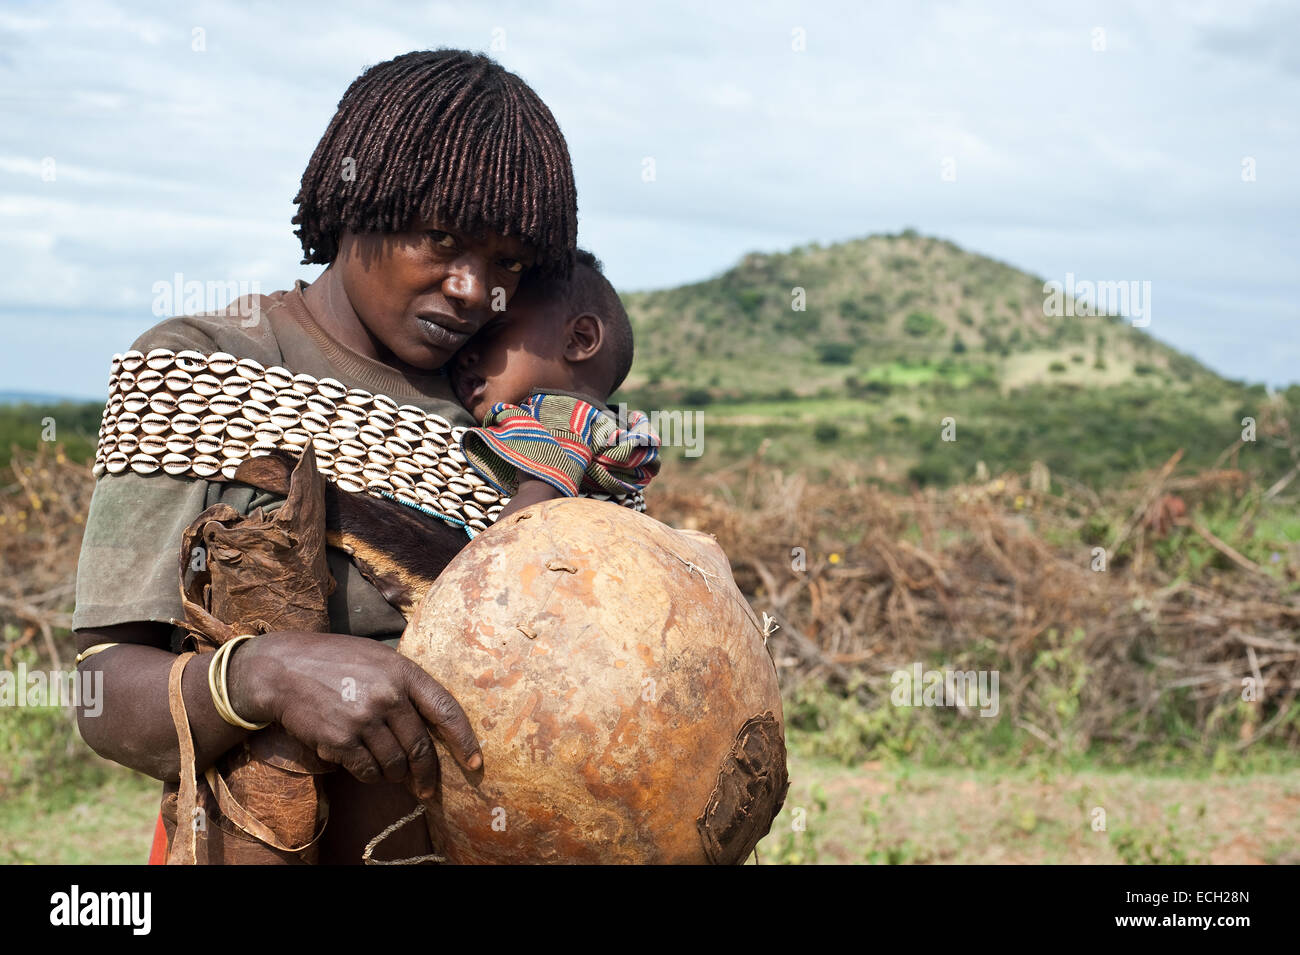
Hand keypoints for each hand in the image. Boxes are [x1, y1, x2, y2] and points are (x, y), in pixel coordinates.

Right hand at [226, 630, 480, 800]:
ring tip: (391, 773)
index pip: (446, 710)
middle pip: (421, 747)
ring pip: (395, 764)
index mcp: (403, 672)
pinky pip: (368, 771)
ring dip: (396, 775)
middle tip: (428, 789)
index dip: (464, 741)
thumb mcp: (378, 657)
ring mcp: (364, 719)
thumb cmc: (335, 661)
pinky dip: (371, 776)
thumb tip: (432, 724)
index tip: (475, 763)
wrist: (282, 669)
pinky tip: (367, 768)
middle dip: (427, 774)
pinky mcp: (340, 740)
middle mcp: (387, 696)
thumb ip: (405, 684)